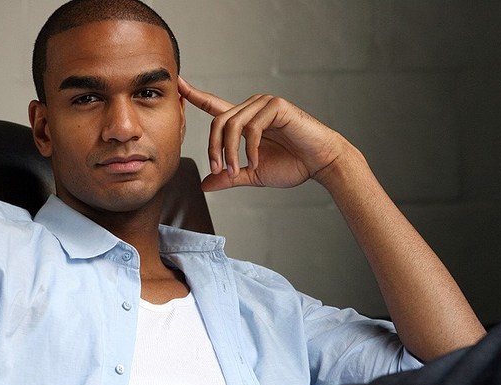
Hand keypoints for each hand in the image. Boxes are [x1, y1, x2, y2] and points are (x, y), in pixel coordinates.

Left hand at [178, 76, 346, 191]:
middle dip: (214, 149)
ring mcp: (264, 104)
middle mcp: (252, 107)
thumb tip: (205, 184)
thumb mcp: (253, 174)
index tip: (178, 84)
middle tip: (219, 171)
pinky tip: (256, 162)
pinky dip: (250, 149)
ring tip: (235, 171)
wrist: (321, 164)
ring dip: (229, 152)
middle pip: (218, 122)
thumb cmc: (293, 166)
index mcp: (245, 120)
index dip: (195, 95)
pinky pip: (252, 128)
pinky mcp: (277, 106)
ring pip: (232, 125)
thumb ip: (230, 177)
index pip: (214, 105)